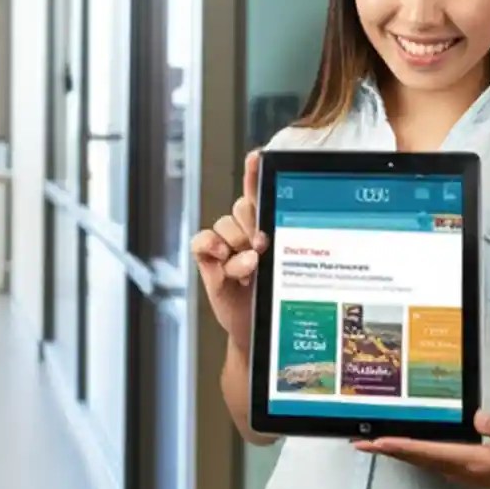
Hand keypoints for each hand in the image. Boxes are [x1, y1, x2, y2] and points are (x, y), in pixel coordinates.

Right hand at [191, 150, 265, 352]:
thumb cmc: (278, 299)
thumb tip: (266, 236)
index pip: (259, 193)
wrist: (259, 331)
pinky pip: (201, 241)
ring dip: (237, 245)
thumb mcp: (288, 271)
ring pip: (223, 225)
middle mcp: (244, 233)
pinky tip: (224, 260)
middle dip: (252, 224)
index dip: (255, 174)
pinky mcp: (208, 262)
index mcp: (266, 228)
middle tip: (264, 245)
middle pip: (241, 207)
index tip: (257, 157)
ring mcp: (225, 247)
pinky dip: (211, 247)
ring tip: (250, 267)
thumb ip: (280, 247)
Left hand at [354, 411, 489, 487]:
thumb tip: (477, 417)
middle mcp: (464, 470)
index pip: (428, 452)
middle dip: (388, 451)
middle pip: (417, 458)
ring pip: (424, 462)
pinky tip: (409, 451)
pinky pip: (434, 463)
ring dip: (399, 453)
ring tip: (376, 445)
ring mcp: (466, 474)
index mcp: (473, 462)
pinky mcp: (470, 473)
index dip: (401, 446)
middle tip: (361, 443)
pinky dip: (416, 456)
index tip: (378, 442)